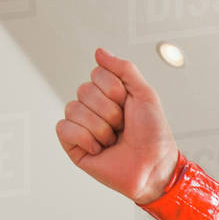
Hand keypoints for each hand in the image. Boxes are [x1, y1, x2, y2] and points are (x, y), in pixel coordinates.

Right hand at [55, 47, 179, 203]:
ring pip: (74, 109)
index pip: (97, 74)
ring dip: (101, 127)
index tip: (130, 107)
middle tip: (123, 128)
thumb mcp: (146, 95)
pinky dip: (85, 138)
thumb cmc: (154, 135)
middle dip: (110, 111)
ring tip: (114, 141)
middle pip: (84, 90)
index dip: (116, 90)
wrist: (155, 167)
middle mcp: (92, 108)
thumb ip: (125, 69)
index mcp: (108, 95)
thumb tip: (99, 52)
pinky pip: (63, 128)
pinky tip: (99, 149)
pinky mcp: (73, 146)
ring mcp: (81, 126)